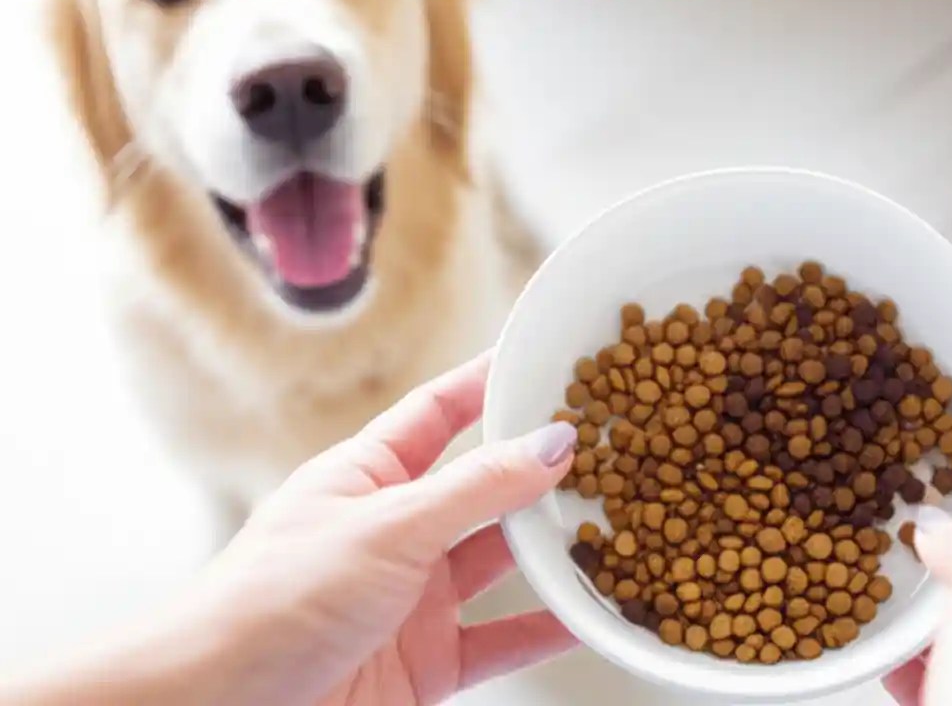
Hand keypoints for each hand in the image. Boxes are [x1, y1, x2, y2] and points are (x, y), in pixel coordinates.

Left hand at [5, 353, 578, 705]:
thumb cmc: (269, 603)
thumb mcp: (386, 529)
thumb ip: (475, 491)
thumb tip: (553, 443)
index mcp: (367, 476)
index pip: (442, 411)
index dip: (492, 382)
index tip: (548, 356)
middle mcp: (395, 531)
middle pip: (484, 488)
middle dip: (541, 470)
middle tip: (608, 444)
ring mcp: (413, 598)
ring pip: (500, 563)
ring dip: (553, 549)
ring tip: (617, 523)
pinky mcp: (428, 660)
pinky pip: (502, 637)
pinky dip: (547, 628)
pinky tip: (591, 612)